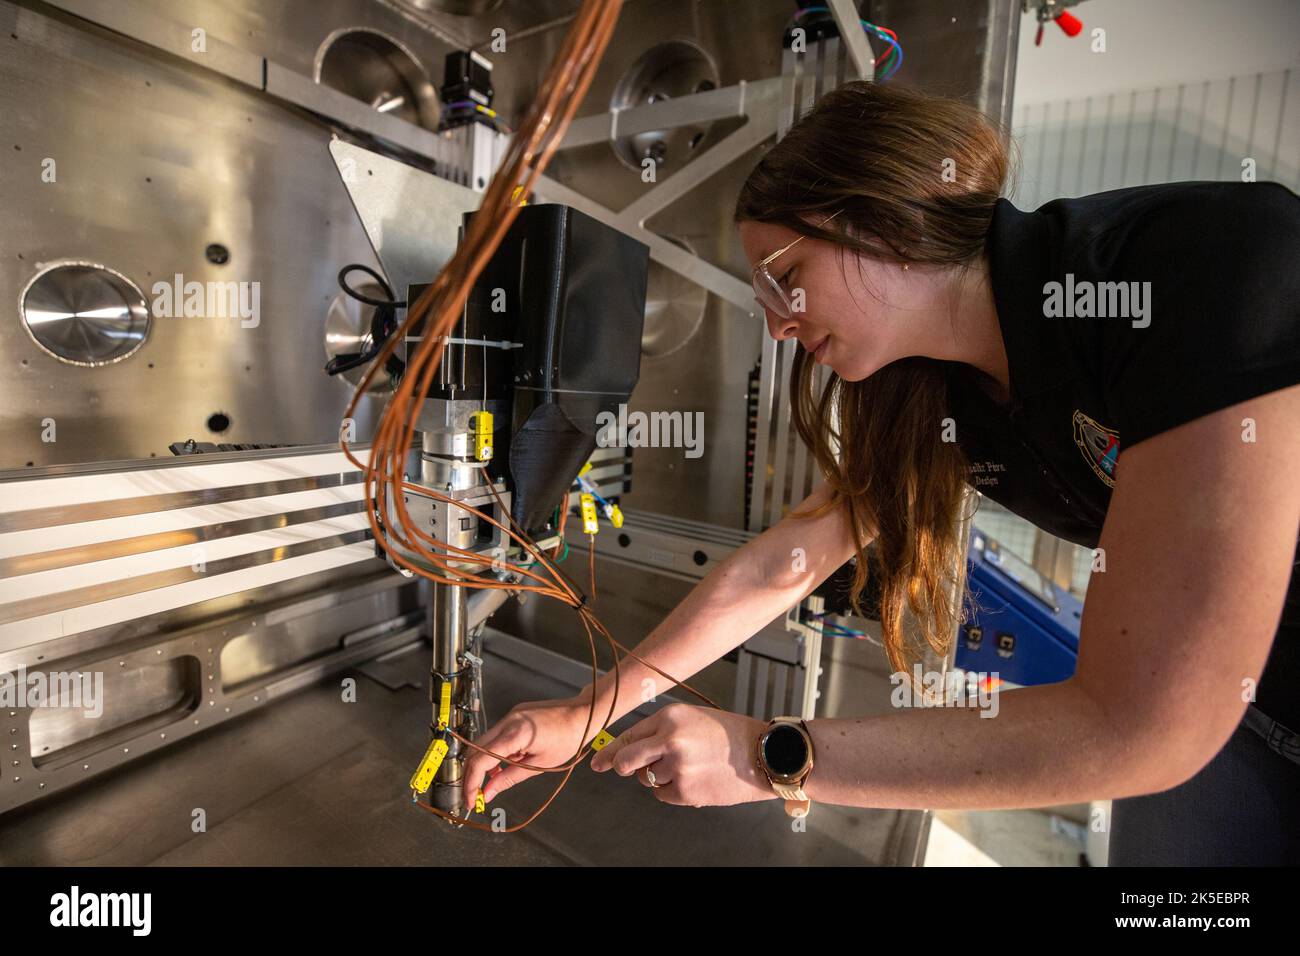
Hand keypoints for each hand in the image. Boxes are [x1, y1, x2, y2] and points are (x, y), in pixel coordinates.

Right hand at [461, 696, 597, 810]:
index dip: (471, 782)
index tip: (471, 799)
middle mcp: (508, 721)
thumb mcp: (540, 765)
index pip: (480, 759)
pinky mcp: (514, 715)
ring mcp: (510, 716)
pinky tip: (505, 764)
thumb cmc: (568, 738)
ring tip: (495, 780)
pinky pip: (496, 735)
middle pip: (475, 750)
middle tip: (475, 795)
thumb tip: (489, 793)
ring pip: (483, 742)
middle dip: (472, 774)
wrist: (582, 714)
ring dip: (483, 763)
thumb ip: (510, 778)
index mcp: (515, 733)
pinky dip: (494, 752)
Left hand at [588, 703, 776, 807]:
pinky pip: (664, 795)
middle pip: (626, 761)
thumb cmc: (731, 734)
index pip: (629, 736)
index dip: (610, 752)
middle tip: (627, 770)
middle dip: (622, 767)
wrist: (763, 754)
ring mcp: (677, 766)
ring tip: (689, 766)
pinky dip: (675, 791)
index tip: (598, 762)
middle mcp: (669, 739)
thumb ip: (662, 731)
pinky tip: (697, 779)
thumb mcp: (693, 719)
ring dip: (660, 777)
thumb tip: (630, 751)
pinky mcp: (686, 790)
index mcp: (670, 717)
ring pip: (648, 779)